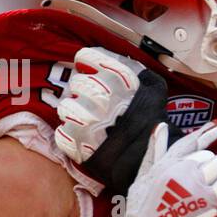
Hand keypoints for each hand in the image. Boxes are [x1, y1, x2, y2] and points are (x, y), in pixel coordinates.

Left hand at [55, 47, 173, 194]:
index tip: (88, 68)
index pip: (86, 56)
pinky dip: (71, 136)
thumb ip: (136, 71)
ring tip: (89, 122)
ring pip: (65, 107)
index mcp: (118, 79)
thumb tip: (118, 60)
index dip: (86, 62)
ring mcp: (87, 120)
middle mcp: (100, 96)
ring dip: (75, 113)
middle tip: (94, 102)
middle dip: (83, 91)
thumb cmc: (154, 124)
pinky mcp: (77, 143)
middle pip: (76, 83)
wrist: (152, 160)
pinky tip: (86, 138)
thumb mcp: (154, 88)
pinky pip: (62, 132)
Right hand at [107, 121, 216, 216]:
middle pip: (209, 156)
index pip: (192, 142)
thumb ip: (154, 151)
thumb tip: (160, 127)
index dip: (208, 131)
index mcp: (166, 164)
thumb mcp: (142, 178)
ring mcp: (196, 184)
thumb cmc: (142, 214)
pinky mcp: (209, 200)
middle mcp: (181, 170)